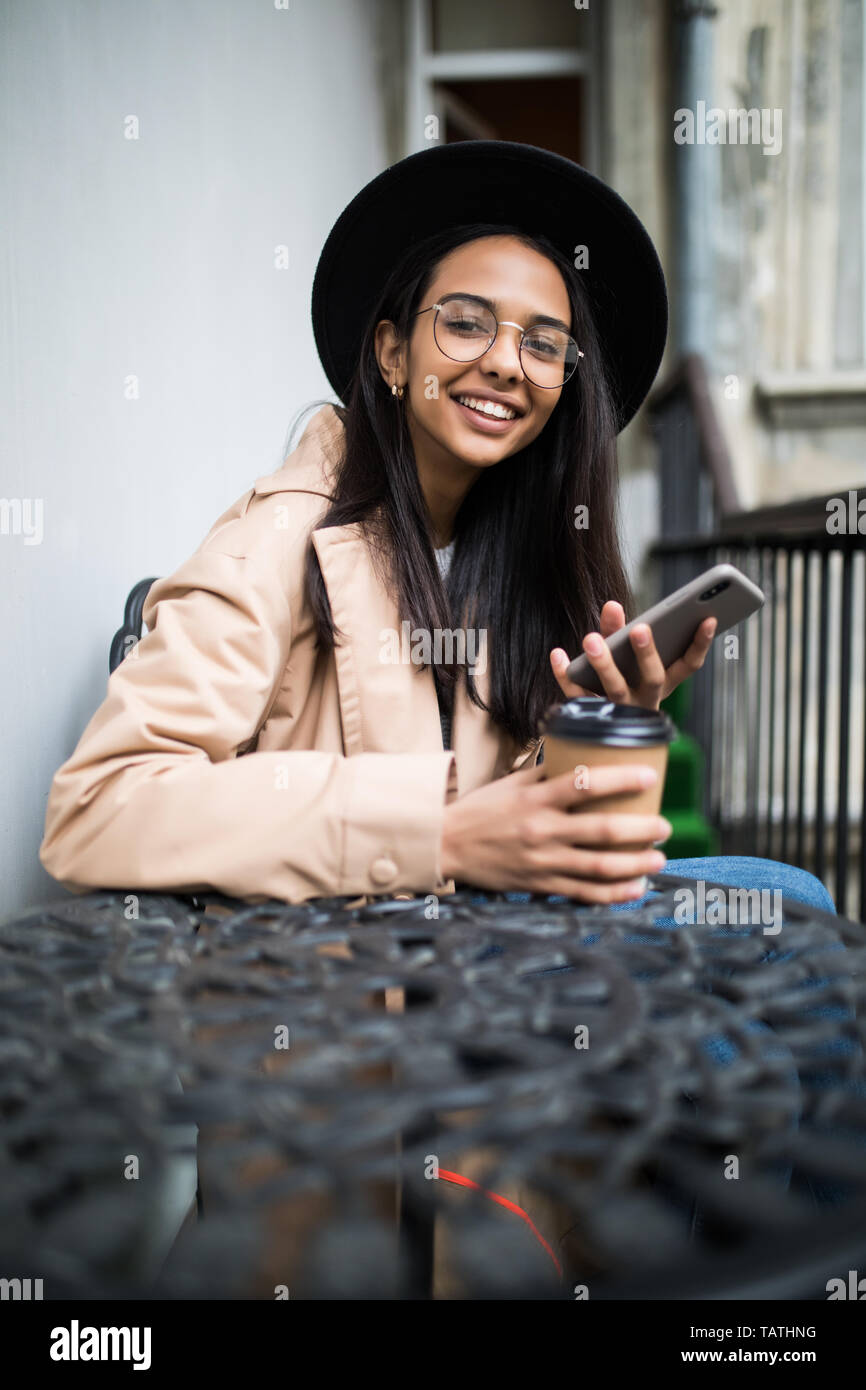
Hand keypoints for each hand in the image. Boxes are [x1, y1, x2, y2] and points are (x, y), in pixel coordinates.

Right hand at [440, 763, 672, 902]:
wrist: (447, 845)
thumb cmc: (483, 809)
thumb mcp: (513, 783)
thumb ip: (549, 773)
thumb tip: (587, 755)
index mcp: (536, 798)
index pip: (585, 784)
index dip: (622, 779)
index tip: (650, 775)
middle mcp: (542, 830)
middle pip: (602, 830)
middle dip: (641, 829)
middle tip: (664, 825)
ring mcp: (542, 861)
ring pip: (599, 866)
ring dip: (636, 863)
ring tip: (659, 857)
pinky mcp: (540, 885)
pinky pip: (584, 892)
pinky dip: (614, 893)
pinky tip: (636, 888)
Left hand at [549, 600, 716, 710]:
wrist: (593, 730)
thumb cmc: (616, 679)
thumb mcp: (624, 655)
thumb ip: (619, 630)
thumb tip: (611, 604)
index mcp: (663, 683)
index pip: (689, 665)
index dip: (701, 644)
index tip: (709, 618)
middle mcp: (645, 700)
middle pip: (652, 678)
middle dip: (647, 653)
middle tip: (640, 628)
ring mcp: (618, 711)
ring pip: (614, 690)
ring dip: (603, 663)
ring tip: (590, 638)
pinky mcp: (589, 715)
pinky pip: (576, 694)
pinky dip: (565, 674)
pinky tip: (557, 653)